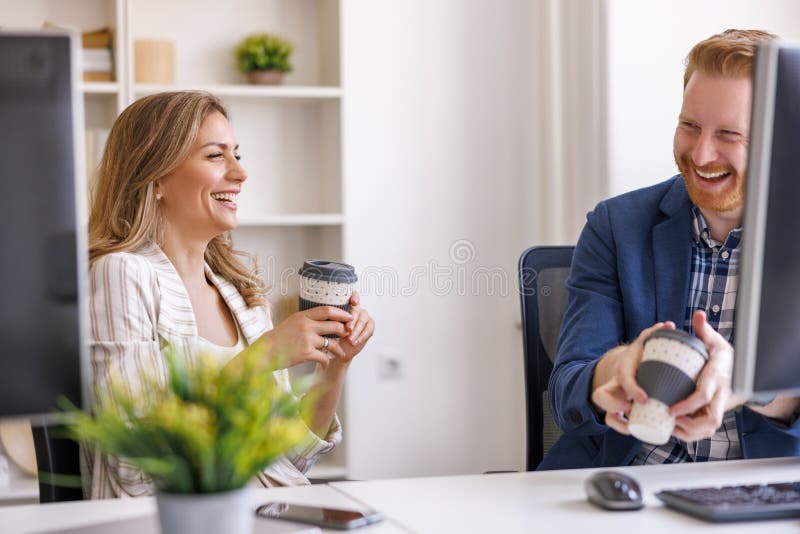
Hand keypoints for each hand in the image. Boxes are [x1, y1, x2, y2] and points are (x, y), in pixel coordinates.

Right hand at [259, 306, 351, 367]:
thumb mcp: (292, 322)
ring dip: (338, 349)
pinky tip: (326, 363)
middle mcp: (306, 326)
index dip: (341, 313)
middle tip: (348, 334)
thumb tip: (322, 319)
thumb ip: (306, 320)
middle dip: (344, 330)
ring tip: (341, 353)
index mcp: (303, 316)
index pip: (327, 310)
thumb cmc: (278, 338)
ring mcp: (307, 339)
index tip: (349, 317)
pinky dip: (326, 361)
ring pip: (331, 343)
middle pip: (333, 325)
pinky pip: (324, 357)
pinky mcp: (306, 353)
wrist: (266, 351)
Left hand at [335, 291, 374, 364]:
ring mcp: (363, 316)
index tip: (353, 302)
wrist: (338, 350)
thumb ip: (331, 318)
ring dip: (356, 330)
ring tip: (349, 339)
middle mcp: (355, 309)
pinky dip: (361, 336)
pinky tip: (355, 341)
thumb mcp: (328, 326)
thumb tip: (328, 313)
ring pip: (363, 320)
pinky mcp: (370, 325)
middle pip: (357, 310)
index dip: (355, 297)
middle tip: (348, 329)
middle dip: (352, 320)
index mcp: (345, 305)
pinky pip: (368, 329)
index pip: (352, 295)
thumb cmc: (332, 337)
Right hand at [591, 321, 674, 434]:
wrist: (624, 366)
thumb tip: (669, 325)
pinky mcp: (617, 410)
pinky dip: (623, 428)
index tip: (644, 399)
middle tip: (635, 412)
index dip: (631, 389)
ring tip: (636, 428)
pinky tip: (636, 431)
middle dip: (616, 407)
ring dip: (619, 424)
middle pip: (602, 398)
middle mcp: (613, 385)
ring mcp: (613, 399)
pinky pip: (614, 422)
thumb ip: (653, 335)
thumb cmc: (637, 358)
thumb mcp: (642, 345)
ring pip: (607, 414)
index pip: (622, 379)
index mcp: (622, 368)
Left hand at [670, 310, 733, 440]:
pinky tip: (676, 430)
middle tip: (669, 421)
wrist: (739, 369)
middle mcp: (721, 394)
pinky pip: (707, 429)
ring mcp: (720, 405)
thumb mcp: (715, 340)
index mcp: (718, 376)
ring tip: (670, 427)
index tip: (671, 410)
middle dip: (690, 425)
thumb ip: (704, 329)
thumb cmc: (722, 355)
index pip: (704, 395)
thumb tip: (699, 314)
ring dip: (690, 433)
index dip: (687, 405)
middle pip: (711, 419)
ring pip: (710, 427)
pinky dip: (693, 434)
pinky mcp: (716, 411)